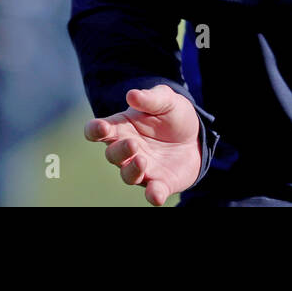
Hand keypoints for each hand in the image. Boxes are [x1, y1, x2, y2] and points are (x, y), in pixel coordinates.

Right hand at [84, 84, 202, 205]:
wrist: (196, 136)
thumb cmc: (173, 115)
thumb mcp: (166, 100)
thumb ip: (150, 98)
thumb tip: (131, 95)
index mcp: (122, 127)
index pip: (97, 131)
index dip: (95, 130)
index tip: (101, 128)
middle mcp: (127, 151)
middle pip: (113, 155)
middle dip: (120, 151)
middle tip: (132, 144)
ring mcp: (143, 169)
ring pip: (128, 175)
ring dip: (133, 170)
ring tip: (143, 161)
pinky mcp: (160, 183)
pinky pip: (153, 192)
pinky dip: (153, 195)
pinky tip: (156, 195)